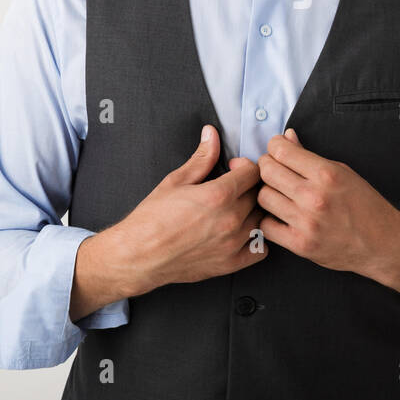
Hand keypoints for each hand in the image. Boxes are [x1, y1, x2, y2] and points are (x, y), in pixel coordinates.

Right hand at [117, 124, 267, 289]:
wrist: (138, 255)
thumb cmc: (152, 220)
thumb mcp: (176, 181)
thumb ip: (201, 158)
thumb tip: (212, 136)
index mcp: (218, 195)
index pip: (253, 172)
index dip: (244, 166)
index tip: (234, 169)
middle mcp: (230, 219)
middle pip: (259, 194)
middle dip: (248, 186)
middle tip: (233, 187)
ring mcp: (233, 243)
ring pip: (261, 219)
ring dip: (252, 210)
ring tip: (234, 209)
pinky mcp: (231, 263)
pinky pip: (261, 248)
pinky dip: (257, 239)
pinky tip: (242, 233)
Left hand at [255, 128, 399, 275]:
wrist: (383, 244)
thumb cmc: (365, 205)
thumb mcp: (343, 172)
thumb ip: (310, 156)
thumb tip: (287, 137)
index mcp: (327, 174)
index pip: (282, 151)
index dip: (274, 146)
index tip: (276, 149)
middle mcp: (314, 197)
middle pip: (267, 172)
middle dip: (266, 165)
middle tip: (273, 169)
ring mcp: (307, 222)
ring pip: (264, 197)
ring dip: (268, 192)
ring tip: (278, 193)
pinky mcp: (301, 244)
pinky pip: (266, 226)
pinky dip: (269, 219)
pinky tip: (280, 216)